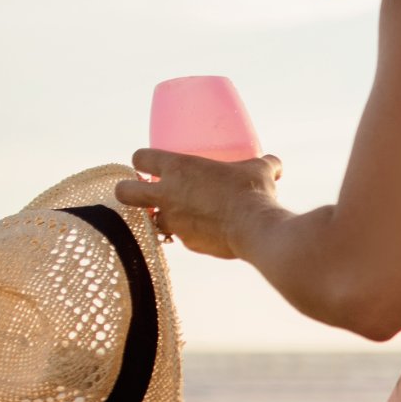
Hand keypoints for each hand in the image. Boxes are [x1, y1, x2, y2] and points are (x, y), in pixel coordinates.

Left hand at [115, 150, 282, 259]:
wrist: (257, 230)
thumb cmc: (254, 193)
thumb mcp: (260, 171)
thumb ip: (264, 164)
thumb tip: (275, 164)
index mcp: (178, 168)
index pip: (141, 158)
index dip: (142, 160)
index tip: (149, 164)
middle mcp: (167, 194)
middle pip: (125, 192)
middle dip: (129, 191)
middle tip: (144, 191)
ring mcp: (175, 222)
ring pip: (151, 220)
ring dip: (161, 216)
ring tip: (178, 215)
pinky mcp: (188, 243)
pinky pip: (181, 237)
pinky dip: (190, 234)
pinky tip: (206, 232)